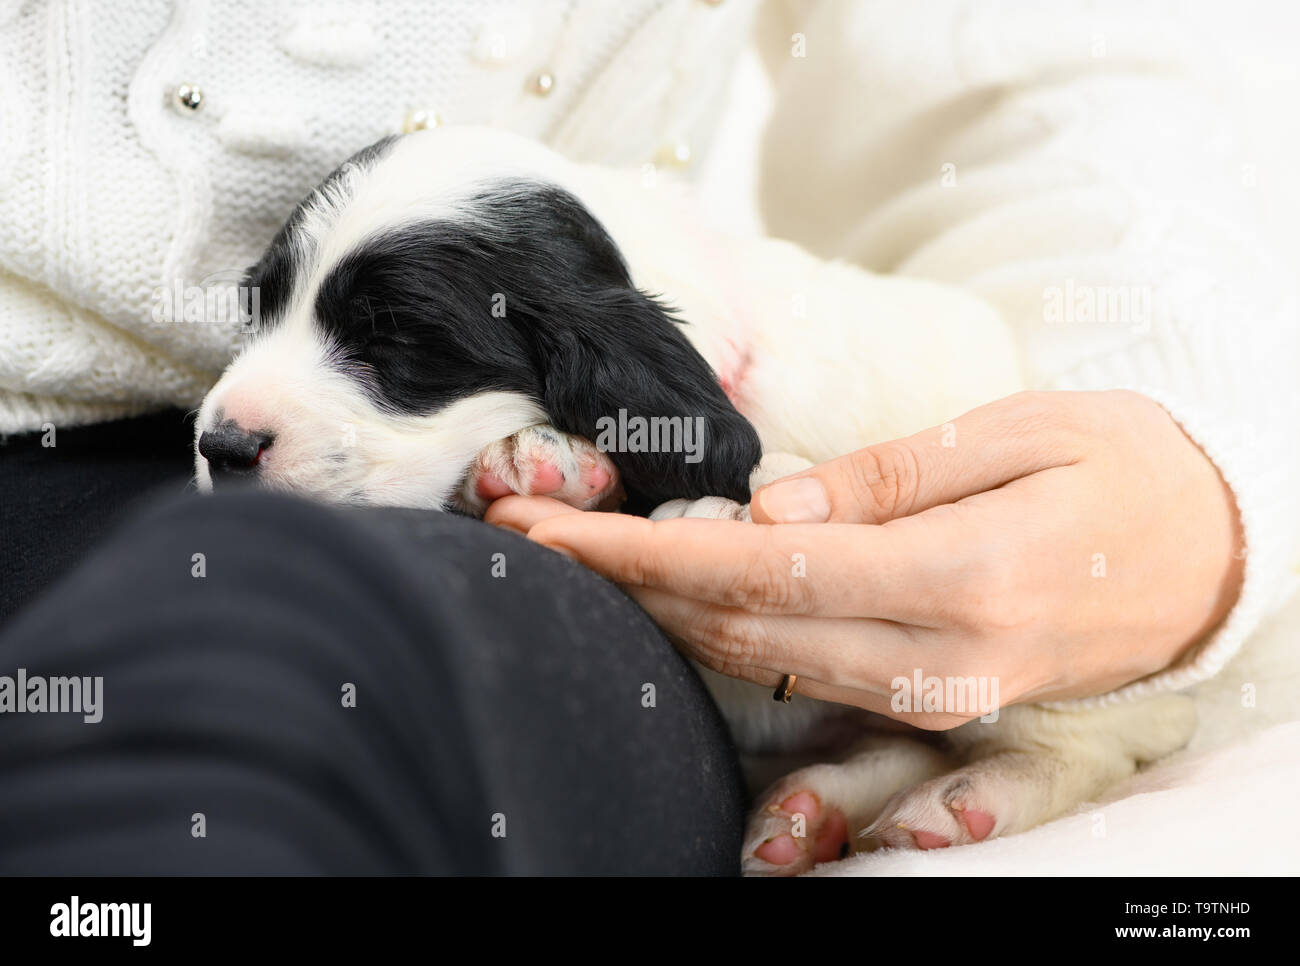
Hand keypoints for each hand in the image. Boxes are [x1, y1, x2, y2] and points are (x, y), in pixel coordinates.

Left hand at [486, 391, 1243, 727]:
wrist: (1215, 554)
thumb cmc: (1122, 469)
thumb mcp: (1017, 435)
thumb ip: (887, 479)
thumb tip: (766, 508)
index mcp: (959, 576)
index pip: (762, 571)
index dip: (643, 552)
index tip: (554, 528)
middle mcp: (938, 654)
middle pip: (741, 627)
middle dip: (621, 581)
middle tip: (527, 529)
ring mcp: (938, 694)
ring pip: (762, 663)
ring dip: (658, 612)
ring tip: (574, 558)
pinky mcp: (938, 700)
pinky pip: (807, 680)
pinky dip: (727, 640)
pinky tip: (669, 604)